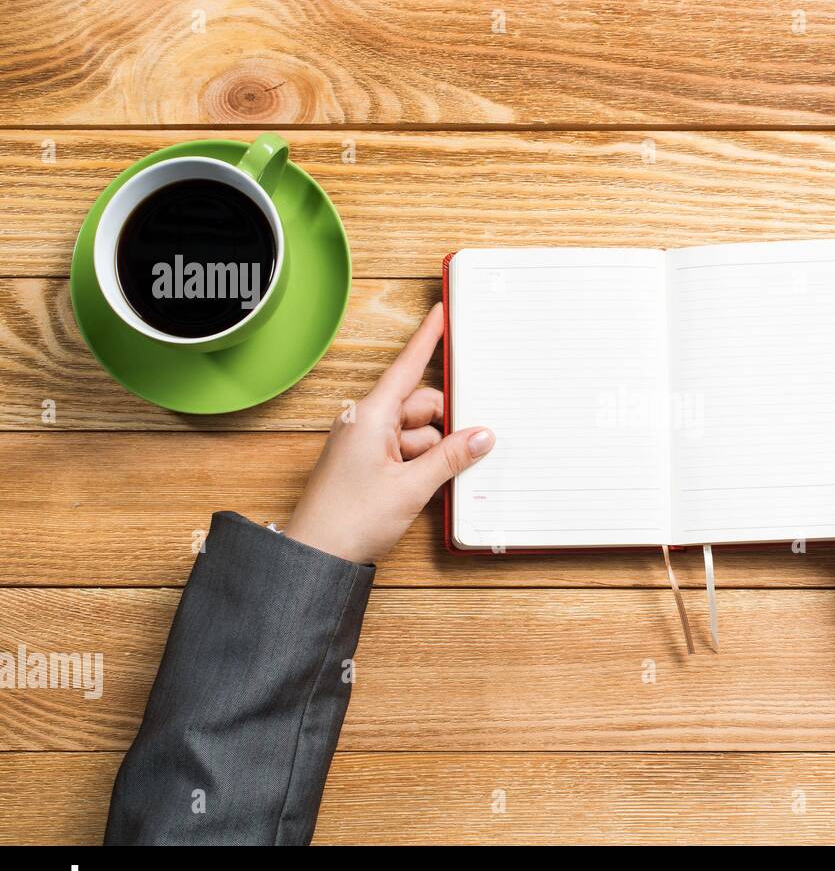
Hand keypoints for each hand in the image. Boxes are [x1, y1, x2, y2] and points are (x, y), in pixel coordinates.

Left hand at [284, 303, 493, 563]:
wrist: (316, 556)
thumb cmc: (349, 519)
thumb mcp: (411, 488)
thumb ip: (450, 458)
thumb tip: (481, 436)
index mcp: (371, 416)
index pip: (408, 366)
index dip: (427, 339)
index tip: (440, 313)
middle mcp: (367, 423)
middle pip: (421, 406)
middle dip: (447, 423)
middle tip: (472, 445)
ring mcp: (367, 445)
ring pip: (418, 433)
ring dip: (436, 451)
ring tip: (441, 481)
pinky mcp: (368, 465)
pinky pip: (407, 452)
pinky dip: (424, 464)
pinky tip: (432, 485)